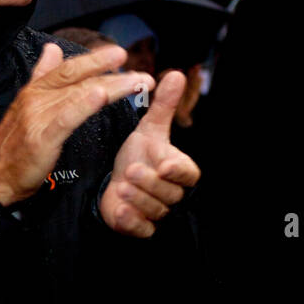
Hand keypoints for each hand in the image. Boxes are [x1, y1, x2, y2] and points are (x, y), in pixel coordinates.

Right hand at [0, 43, 153, 205]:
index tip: (120, 54)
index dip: (95, 60)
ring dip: (111, 87)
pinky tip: (101, 97)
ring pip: (79, 95)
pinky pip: (66, 118)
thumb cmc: (15, 144)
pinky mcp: (41, 138)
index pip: (69, 68)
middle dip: (108, 68)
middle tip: (138, 67)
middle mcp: (37, 98)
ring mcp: (38, 117)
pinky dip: (83, 106)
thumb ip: (42, 75)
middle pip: (77, 77)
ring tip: (135, 82)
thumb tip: (52, 48)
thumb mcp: (28, 104)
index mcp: (36, 90)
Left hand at [101, 70, 201, 237]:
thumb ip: (163, 106)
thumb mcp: (148, 129)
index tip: (164, 164)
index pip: (188, 174)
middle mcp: (171, 192)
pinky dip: (132, 221)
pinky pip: (143, 229)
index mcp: (178, 168)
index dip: (178, 171)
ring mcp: (157, 211)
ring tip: (122, 187)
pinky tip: (120, 210)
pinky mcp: (141, 227)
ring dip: (138, 199)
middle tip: (131, 171)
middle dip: (149, 182)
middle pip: (169, 192)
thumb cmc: (137, 153)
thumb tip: (174, 73)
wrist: (115, 179)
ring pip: (155, 209)